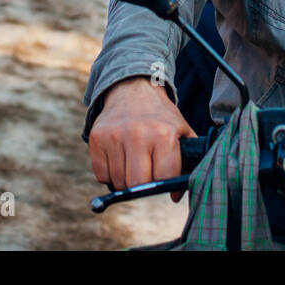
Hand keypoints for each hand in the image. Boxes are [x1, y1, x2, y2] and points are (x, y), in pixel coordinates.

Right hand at [89, 75, 195, 201]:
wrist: (133, 89)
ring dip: (126, 181)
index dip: (166, 185)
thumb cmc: (161, 117)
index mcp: (163, 134)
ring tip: (133, 164)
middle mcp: (137, 134)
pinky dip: (109, 174)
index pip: (164, 178)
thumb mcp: (181, 131)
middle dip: (144, 186)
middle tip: (147, 175)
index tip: (166, 183)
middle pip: (138, 184)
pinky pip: (101, 175)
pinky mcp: (96, 137)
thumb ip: (188, 161)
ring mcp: (114, 136)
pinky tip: (118, 159)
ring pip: (118, 182)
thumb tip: (177, 196)